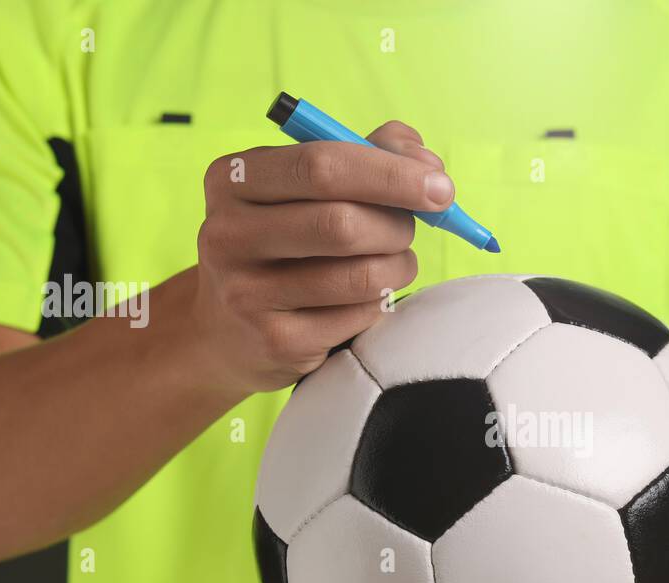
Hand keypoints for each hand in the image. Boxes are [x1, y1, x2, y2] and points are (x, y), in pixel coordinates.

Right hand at [192, 121, 453, 392]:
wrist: (228, 328)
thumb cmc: (287, 240)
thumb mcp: (308, 187)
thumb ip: (371, 155)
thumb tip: (429, 164)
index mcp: (233, 179)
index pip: (321, 164)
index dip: (391, 174)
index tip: (440, 187)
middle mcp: (227, 234)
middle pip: (342, 223)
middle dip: (396, 226)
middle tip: (409, 230)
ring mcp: (246, 293)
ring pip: (360, 275)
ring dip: (397, 267)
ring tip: (391, 264)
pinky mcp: (276, 341)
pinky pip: (360, 315)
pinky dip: (380, 303)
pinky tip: (364, 298)